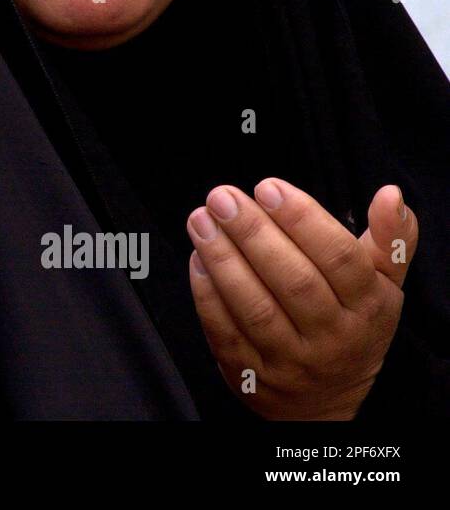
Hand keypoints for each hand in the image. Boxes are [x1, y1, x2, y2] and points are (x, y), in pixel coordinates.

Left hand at [186, 178, 417, 419]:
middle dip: (252, 233)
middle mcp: (332, 337)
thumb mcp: (380, 282)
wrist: (326, 400)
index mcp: (368, 307)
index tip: (268, 187)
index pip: (339, 258)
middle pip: (293, 281)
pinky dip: (206, 293)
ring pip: (255, 307)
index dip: (302, 219)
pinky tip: (198, 258)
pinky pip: (225, 331)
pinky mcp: (252, 375)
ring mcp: (291, 360)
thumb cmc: (351, 321)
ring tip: (201, 220)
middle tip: (222, 197)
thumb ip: (389, 237)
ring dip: (222, 259)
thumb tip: (389, 194)